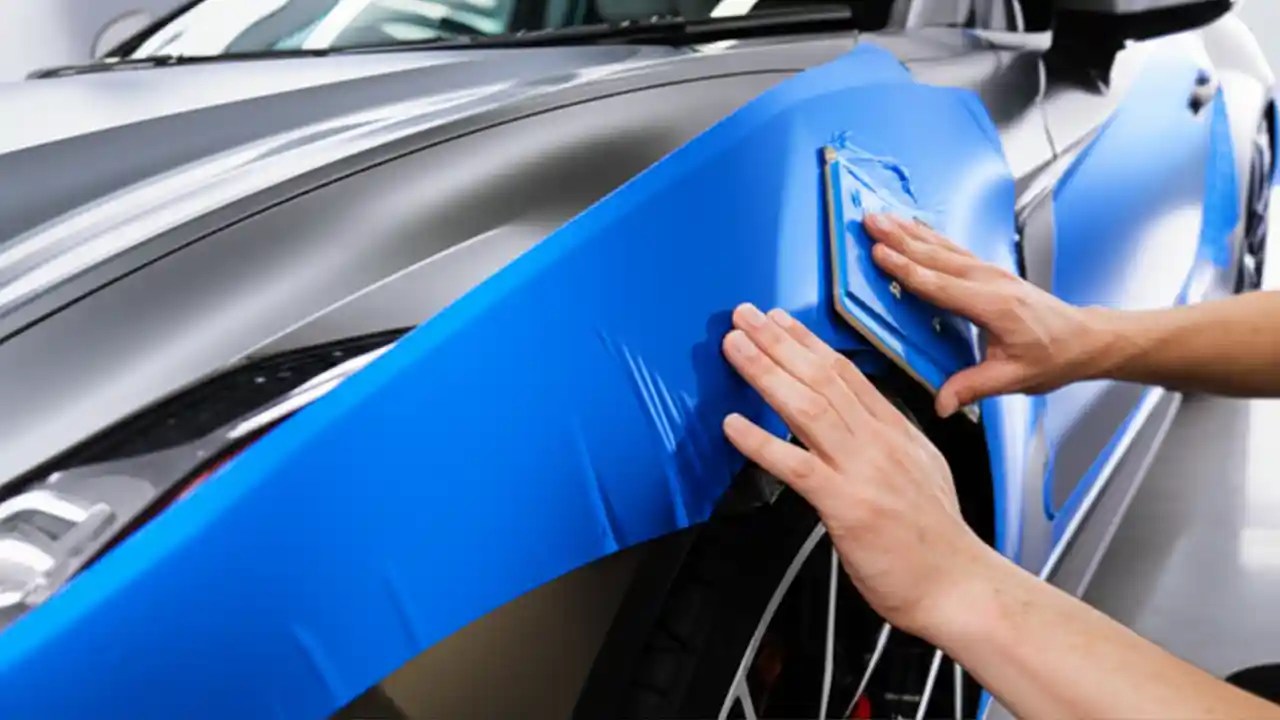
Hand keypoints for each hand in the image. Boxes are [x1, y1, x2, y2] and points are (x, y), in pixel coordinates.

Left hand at [720, 303, 998, 638]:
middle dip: (779, 342)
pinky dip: (761, 442)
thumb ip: (889, 442)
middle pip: (822, 378)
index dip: (808, 343)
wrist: (956, 585)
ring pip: (808, 408)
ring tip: (735, 348)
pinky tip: (734, 425)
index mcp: (896, 432)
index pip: (846, 374)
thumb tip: (861, 424)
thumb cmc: (935, 540)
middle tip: (745, 316)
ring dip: (766, 373)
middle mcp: (879, 442)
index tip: (781, 321)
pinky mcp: (846, 505)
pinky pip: (796, 466)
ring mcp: (862, 471)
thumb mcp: (922, 470)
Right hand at [865, 214, 1117, 416]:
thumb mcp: (1014, 379)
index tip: (880, 254)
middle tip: (869, 221)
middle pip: (935, 255)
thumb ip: (973, 387)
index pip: (940, 285)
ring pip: (942, 246)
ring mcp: (990, 271)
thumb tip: (942, 403)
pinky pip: (952, 248)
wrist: (1083, 338)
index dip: (907, 270)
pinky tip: (911, 226)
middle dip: (899, 238)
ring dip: (908, 231)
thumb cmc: (1053, 356)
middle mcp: (989, 281)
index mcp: (993, 305)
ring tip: (881, 217)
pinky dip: (927, 235)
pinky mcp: (988, 271)